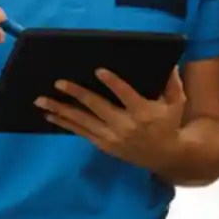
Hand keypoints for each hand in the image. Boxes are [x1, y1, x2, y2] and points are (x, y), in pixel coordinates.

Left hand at [36, 67, 186, 169]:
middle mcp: (125, 125)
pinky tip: (50, 116)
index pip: (126, 95)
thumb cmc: (170, 123)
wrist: (166, 157)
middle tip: (58, 82)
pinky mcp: (104, 145)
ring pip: (82, 121)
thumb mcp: (177, 102)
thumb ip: (172, 82)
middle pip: (97, 107)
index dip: (113, 83)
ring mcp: (112, 137)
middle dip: (76, 94)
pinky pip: (81, 133)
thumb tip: (168, 61)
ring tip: (41, 100)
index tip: (98, 70)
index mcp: (143, 112)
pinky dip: (64, 124)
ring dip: (61, 110)